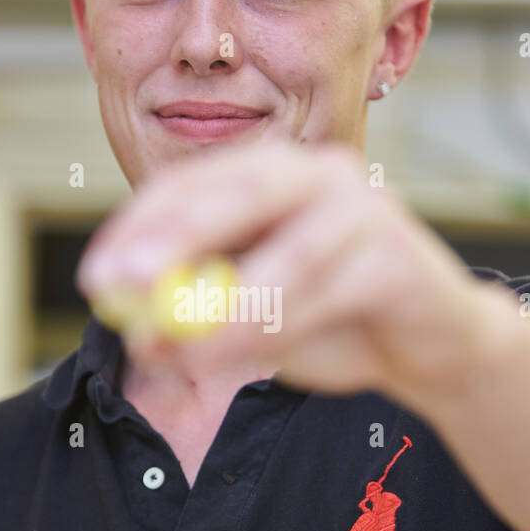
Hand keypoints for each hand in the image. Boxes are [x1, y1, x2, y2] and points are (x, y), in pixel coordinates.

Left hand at [76, 138, 518, 404]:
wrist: (432, 344)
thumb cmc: (336, 318)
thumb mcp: (257, 314)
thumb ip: (207, 313)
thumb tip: (140, 331)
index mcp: (274, 172)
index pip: (193, 182)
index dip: (139, 227)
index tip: (97, 277)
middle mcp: (320, 173)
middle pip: (242, 192)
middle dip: (175, 238)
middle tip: (121, 284)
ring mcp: (366, 208)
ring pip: (287, 256)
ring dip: (223, 309)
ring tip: (173, 347)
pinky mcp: (398, 257)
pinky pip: (327, 293)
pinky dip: (278, 328)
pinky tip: (244, 358)